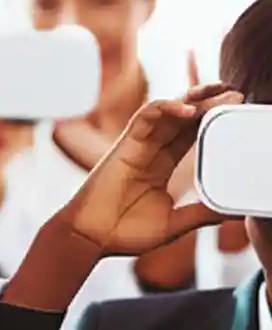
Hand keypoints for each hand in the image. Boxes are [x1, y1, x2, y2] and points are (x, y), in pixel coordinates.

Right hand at [54, 83, 242, 256]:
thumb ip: (202, 213)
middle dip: (210, 102)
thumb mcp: (175, 223)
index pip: (191, 135)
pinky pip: (146, 115)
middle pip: (184, 118)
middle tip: (237, 95)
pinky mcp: (125, 143)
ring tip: (221, 92)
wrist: (91, 237)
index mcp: (161, 167)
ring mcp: (138, 146)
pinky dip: (167, 107)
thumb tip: (234, 212)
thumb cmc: (125, 233)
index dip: (212, 121)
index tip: (237, 113)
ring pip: (168, 111)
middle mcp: (151, 152)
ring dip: (194, 98)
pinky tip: (188, 109)